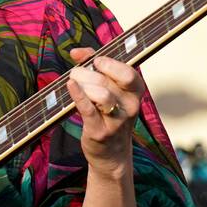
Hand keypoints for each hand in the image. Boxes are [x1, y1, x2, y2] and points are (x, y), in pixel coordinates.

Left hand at [64, 46, 142, 180]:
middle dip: (87, 73)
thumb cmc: (108, 116)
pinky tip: (70, 86)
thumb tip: (77, 52)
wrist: (111, 154)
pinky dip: (78, 94)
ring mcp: (116, 120)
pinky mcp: (100, 131)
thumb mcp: (110, 91)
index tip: (94, 60)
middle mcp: (130, 106)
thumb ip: (95, 68)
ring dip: (83, 84)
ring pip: (101, 94)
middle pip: (107, 81)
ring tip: (74, 82)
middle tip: (76, 73)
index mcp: (135, 93)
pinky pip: (88, 109)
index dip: (109, 62)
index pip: (128, 72)